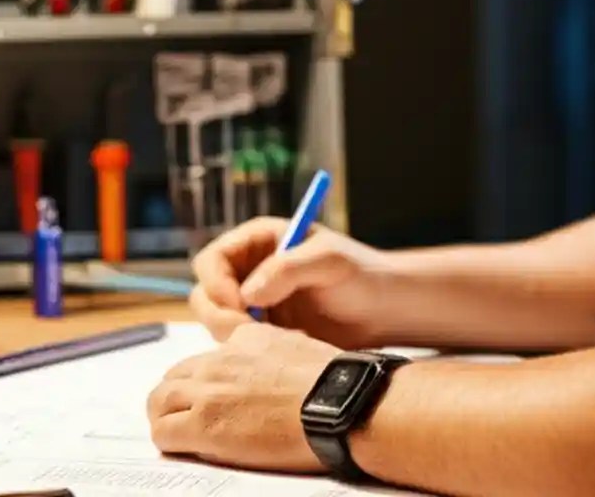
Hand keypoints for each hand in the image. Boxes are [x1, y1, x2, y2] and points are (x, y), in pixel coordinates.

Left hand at [147, 323, 341, 472]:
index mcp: (247, 338)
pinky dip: (168, 442)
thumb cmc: (336, 385)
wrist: (341, 404)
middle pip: (176, 375)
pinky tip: (185, 450)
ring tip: (178, 435)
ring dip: (165, 417)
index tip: (216, 396)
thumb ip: (274, 353)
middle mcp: (222, 359)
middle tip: (186, 417)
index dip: (208, 380)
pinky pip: (163, 433)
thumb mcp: (302, 348)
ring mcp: (209, 391)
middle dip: (177, 396)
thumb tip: (270, 372)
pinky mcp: (203, 425)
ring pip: (159, 400)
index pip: (208, 357)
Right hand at [188, 217, 390, 346]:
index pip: (212, 260)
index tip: (239, 307)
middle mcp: (250, 270)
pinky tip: (288, 350)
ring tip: (281, 340)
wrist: (388, 311)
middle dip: (220, 317)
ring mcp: (255, 304)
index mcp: (259, 241)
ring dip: (237, 338)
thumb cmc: (364, 275)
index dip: (216, 284)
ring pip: (218, 324)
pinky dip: (253, 352)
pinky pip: (239, 346)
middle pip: (205, 294)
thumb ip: (288, 269)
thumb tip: (248, 293)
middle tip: (250, 335)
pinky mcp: (266, 332)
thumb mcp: (330, 262)